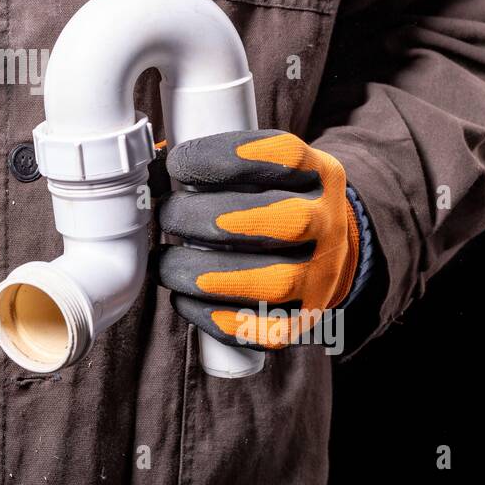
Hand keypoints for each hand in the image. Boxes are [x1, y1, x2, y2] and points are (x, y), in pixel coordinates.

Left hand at [155, 130, 358, 348]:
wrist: (326, 252)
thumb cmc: (273, 202)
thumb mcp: (267, 169)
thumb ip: (223, 164)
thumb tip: (154, 164)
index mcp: (320, 176)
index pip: (286, 157)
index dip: (225, 158)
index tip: (178, 163)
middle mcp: (330, 225)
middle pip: (284, 221)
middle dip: (207, 218)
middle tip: (166, 215)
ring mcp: (322, 276)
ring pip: (274, 282)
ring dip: (204, 274)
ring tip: (164, 263)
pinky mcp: (304, 319)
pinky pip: (264, 328)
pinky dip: (214, 315)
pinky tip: (183, 297)